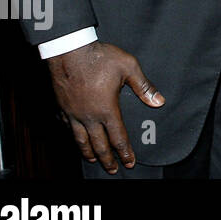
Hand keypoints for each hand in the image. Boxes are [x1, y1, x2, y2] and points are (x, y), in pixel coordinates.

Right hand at [47, 41, 163, 172]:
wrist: (69, 49)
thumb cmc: (99, 57)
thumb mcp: (128, 67)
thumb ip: (144, 86)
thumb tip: (158, 101)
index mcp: (107, 109)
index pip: (118, 138)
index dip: (125, 152)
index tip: (130, 162)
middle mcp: (89, 116)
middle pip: (98, 145)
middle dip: (107, 159)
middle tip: (113, 169)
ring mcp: (72, 113)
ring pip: (80, 140)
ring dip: (88, 152)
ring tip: (93, 159)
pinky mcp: (62, 107)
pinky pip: (67, 127)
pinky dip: (73, 137)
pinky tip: (75, 138)